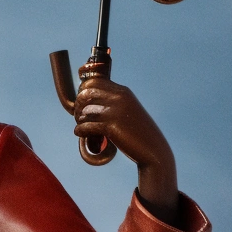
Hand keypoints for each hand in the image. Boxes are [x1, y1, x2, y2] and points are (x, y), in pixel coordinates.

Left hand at [73, 73, 179, 216]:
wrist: (153, 150)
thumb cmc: (138, 133)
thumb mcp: (128, 111)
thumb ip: (113, 103)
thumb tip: (88, 104)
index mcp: (123, 92)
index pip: (94, 82)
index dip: (83, 92)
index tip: (83, 104)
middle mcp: (119, 98)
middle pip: (85, 94)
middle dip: (78, 106)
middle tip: (80, 117)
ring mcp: (115, 111)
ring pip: (85, 111)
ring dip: (80, 120)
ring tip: (83, 127)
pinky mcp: (111, 126)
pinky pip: (86, 125)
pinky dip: (80, 130)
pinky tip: (80, 133)